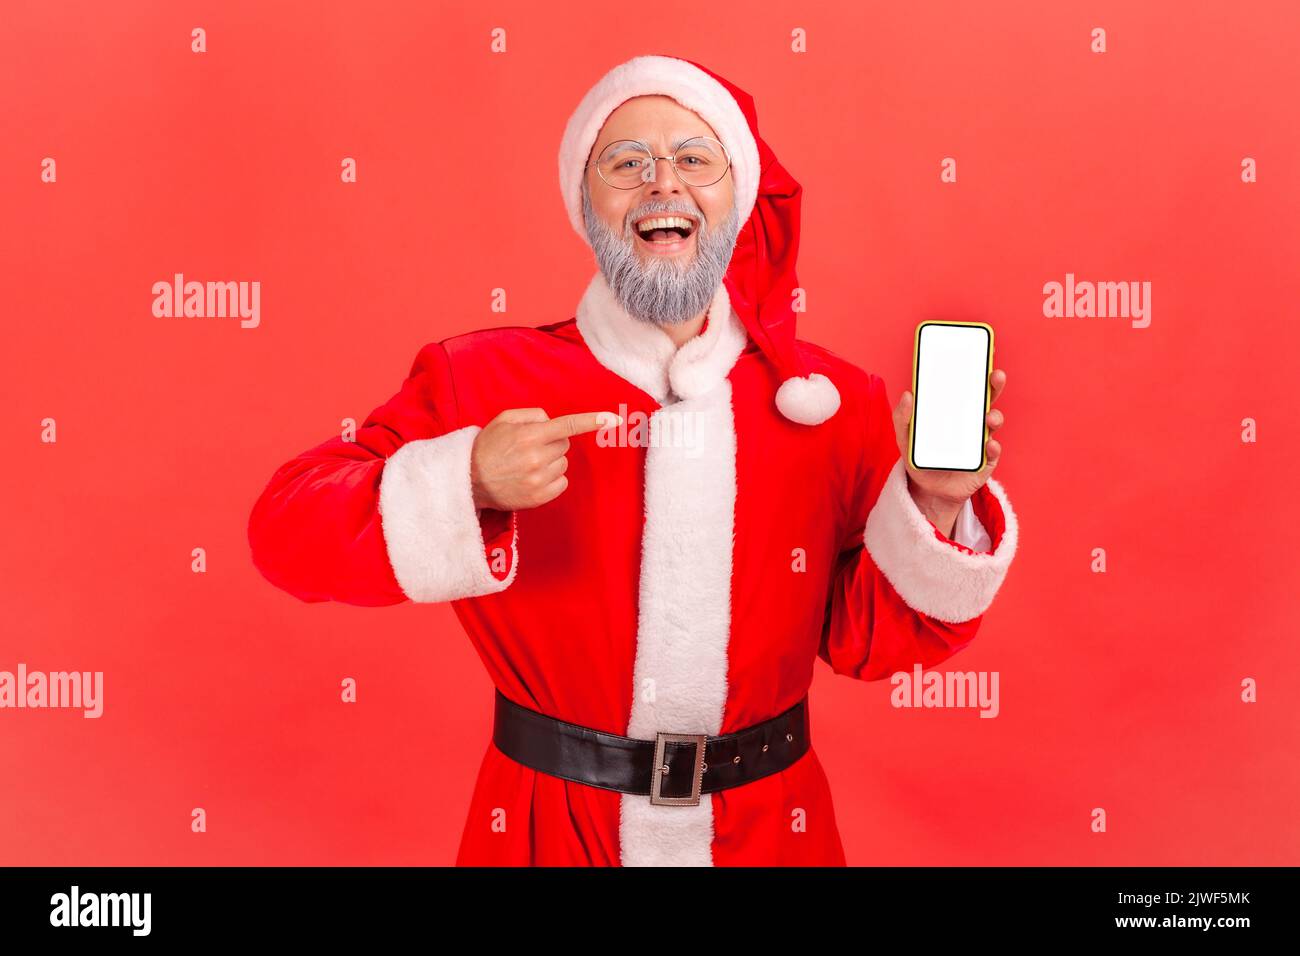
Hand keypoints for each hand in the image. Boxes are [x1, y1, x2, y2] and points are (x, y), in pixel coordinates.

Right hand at [470, 408, 621, 511]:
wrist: (469, 481)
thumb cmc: (487, 447)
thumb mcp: (504, 419)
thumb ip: (532, 415)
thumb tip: (552, 421)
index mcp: (529, 436)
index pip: (567, 426)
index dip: (591, 421)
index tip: (612, 419)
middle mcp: (536, 458)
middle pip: (564, 445)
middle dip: (552, 443)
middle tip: (529, 448)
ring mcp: (539, 480)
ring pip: (563, 464)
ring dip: (551, 462)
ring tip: (526, 465)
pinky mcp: (539, 497)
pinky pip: (562, 483)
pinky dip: (552, 479)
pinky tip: (533, 478)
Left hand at [892, 368, 1006, 521]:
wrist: (927, 491)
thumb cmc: (919, 458)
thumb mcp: (905, 437)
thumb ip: (902, 417)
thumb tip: (907, 394)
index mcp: (955, 411)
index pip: (968, 387)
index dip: (975, 372)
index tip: (979, 357)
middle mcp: (972, 423)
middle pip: (987, 400)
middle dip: (994, 386)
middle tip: (996, 376)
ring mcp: (981, 441)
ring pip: (993, 424)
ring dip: (994, 418)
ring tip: (989, 417)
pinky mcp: (984, 463)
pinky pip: (992, 453)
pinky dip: (992, 448)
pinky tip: (988, 445)